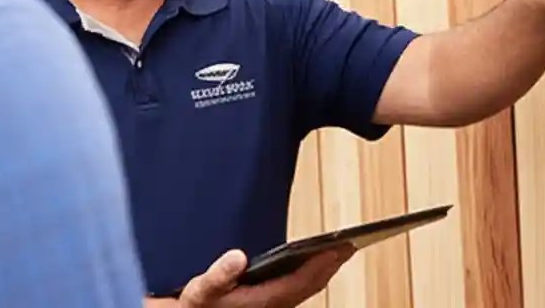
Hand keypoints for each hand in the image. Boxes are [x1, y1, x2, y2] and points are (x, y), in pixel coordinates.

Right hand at [177, 246, 354, 307]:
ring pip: (306, 290)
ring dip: (323, 270)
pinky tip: (314, 263)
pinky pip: (297, 290)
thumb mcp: (198, 294)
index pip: (300, 284)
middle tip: (350, 244)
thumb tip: (237, 258)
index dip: (321, 265)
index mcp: (261, 304)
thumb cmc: (194, 307)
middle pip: (309, 287)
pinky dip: (310, 275)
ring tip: (339, 250)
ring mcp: (272, 307)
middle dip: (329, 265)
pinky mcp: (268, 304)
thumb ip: (216, 278)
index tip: (341, 247)